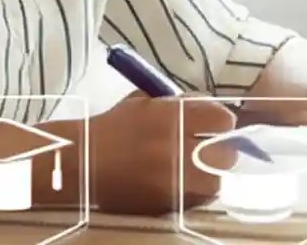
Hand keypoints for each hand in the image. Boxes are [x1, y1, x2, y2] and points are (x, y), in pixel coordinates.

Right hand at [87, 96, 236, 215]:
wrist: (81, 162)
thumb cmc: (114, 127)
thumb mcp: (145, 102)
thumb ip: (180, 104)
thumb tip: (211, 109)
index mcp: (171, 118)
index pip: (223, 120)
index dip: (221, 122)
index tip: (214, 124)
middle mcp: (175, 149)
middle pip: (225, 155)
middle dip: (221, 151)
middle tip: (210, 149)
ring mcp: (171, 181)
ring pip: (214, 183)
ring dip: (209, 175)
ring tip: (195, 169)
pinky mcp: (164, 204)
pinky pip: (194, 200)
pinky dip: (193, 192)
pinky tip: (180, 183)